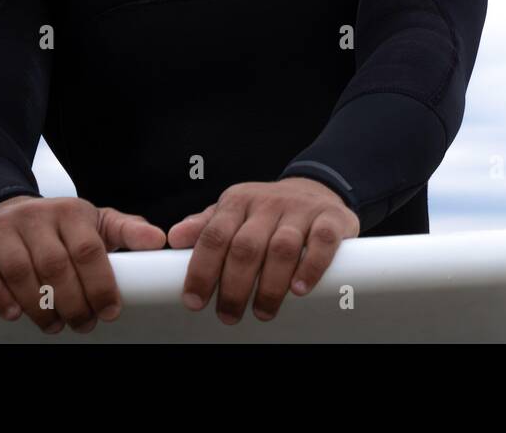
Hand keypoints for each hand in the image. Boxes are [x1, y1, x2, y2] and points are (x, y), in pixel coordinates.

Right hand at [0, 196, 166, 333]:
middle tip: (82, 325)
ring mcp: (2, 227)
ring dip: (38, 306)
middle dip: (72, 302)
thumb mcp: (96, 223)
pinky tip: (13, 314)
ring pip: (20, 271)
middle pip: (55, 265)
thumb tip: (159, 241)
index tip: (110, 312)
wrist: (7, 210)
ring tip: (54, 326)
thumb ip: (127, 231)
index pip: (88, 250)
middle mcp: (36, 215)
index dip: (101, 284)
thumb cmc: (59, 226)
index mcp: (71, 212)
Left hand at [169, 178, 359, 323]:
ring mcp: (302, 208)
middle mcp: (269, 202)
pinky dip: (311, 267)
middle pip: (246, 247)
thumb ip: (205, 227)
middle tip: (230, 315)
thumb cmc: (267, 212)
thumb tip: (174, 238)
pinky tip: (300, 289)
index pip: (215, 235)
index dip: (202, 270)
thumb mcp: (233, 214)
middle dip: (234, 287)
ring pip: (282, 248)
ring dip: (270, 286)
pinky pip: (322, 241)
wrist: (316, 189)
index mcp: (238, 200)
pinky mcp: (331, 217)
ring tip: (262, 311)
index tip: (195, 301)